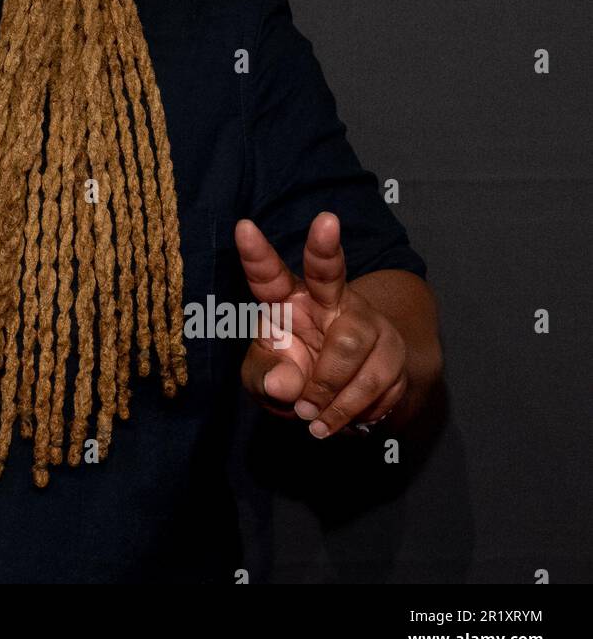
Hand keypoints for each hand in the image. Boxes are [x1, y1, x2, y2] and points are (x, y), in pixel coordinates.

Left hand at [235, 211, 408, 437]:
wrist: (346, 395)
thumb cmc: (292, 371)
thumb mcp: (264, 376)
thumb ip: (265, 377)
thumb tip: (284, 385)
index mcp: (287, 300)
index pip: (269, 275)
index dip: (256, 254)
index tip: (244, 227)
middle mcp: (329, 301)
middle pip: (328, 273)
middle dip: (325, 247)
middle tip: (325, 220)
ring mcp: (365, 324)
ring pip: (349, 348)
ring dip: (328, 391)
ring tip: (310, 416)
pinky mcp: (394, 352)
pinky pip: (375, 384)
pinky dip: (350, 412)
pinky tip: (336, 418)